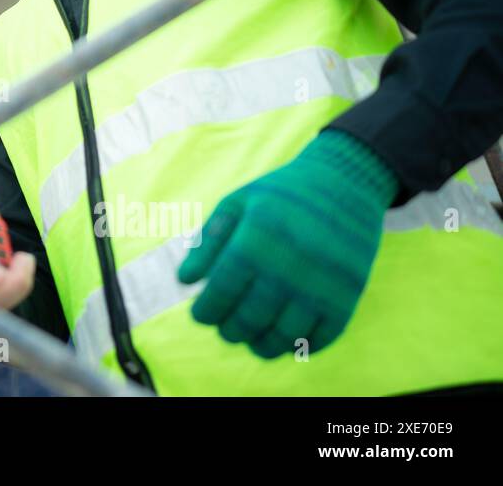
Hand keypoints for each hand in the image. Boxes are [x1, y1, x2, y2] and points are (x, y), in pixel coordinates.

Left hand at [177, 130, 397, 359]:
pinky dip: (298, 346)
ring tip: (251, 338)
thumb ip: (207, 242)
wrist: (345, 185)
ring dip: (261, 345)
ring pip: (283, 337)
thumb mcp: (237, 204)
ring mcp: (321, 285)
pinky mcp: (347, 297)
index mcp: (256, 241)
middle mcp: (288, 266)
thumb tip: (184, 281)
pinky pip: (319, 339)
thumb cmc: (280, 196)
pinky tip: (284, 338)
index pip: (221, 293)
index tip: (200, 315)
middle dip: (230, 330)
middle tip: (226, 327)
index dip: (206, 312)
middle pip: (249, 320)